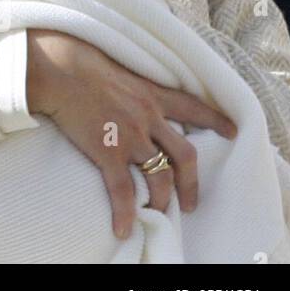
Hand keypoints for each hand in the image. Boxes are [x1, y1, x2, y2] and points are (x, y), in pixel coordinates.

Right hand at [25, 27, 237, 239]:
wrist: (57, 69)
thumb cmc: (78, 62)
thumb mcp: (116, 68)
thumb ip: (130, 85)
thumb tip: (125, 91)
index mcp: (151, 94)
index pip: (192, 107)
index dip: (215, 121)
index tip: (232, 131)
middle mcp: (148, 117)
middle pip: (185, 156)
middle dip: (191, 183)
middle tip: (191, 202)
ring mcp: (130, 137)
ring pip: (160, 177)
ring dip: (163, 200)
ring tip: (159, 215)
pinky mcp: (107, 151)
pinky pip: (122, 190)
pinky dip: (126, 212)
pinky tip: (124, 228)